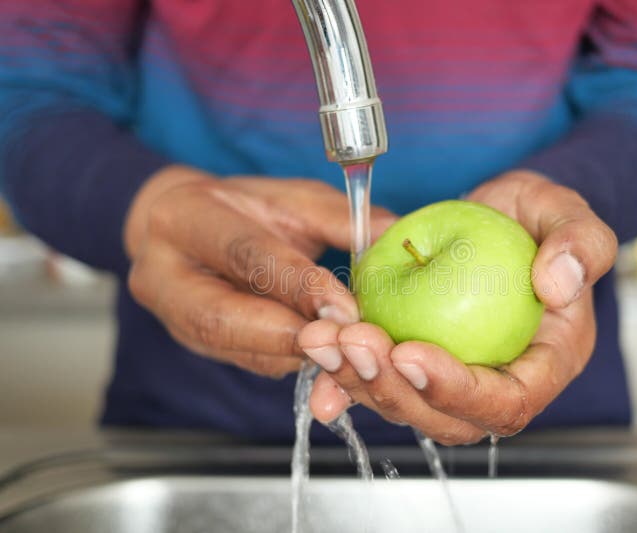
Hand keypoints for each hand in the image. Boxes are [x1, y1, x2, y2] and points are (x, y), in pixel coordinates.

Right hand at [125, 165, 395, 377]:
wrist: (184, 228)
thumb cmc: (241, 208)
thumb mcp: (287, 198)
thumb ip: (336, 217)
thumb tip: (393, 232)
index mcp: (183, 219)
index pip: (245, 255)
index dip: (296, 286)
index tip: (346, 308)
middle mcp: (164, 275)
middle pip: (222, 319)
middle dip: (288, 337)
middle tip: (346, 349)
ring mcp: (173, 317)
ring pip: (235, 350)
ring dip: (295, 359)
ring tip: (347, 359)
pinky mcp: (196, 344)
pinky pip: (247, 360)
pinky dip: (292, 364)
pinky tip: (331, 364)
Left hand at [299, 170, 616, 443]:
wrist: (499, 217)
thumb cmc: (539, 220)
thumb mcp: (567, 214)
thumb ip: (581, 243)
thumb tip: (558, 284)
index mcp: (544, 364)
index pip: (505, 401)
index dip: (456, 390)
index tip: (410, 352)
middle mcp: (496, 381)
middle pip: (445, 417)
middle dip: (393, 389)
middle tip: (352, 342)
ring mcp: (452, 374)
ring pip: (405, 402)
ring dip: (357, 379)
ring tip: (321, 338)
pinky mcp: (416, 357)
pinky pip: (380, 376)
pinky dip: (342, 370)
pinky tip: (315, 349)